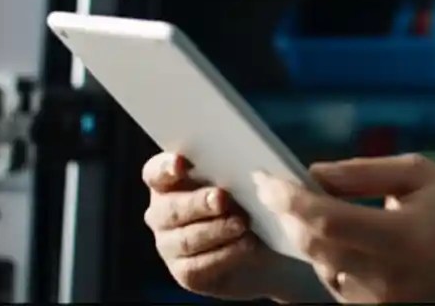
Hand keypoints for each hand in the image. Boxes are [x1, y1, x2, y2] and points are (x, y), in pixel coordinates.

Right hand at [142, 152, 317, 301]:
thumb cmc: (266, 203)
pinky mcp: (186, 272)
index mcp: (175, 179)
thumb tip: (263, 177)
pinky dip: (223, 254)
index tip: (180, 163)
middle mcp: (165, 211)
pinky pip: (196, 266)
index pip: (156, 172)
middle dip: (196, 203)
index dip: (164, 167)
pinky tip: (245, 245)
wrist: (277, 248)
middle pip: (168, 208)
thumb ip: (268, 177)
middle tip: (221, 199)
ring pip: (184, 239)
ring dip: (215, 230)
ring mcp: (171, 244)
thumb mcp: (272, 184)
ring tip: (243, 225)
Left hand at [252, 153, 434, 303]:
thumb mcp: (418, 174)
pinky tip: (333, 239)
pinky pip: (337, 285)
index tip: (266, 178)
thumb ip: (362, 172)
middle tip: (276, 190)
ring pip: (321, 268)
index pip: (327, 220)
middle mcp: (390, 277)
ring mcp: (384, 303)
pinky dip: (328, 260)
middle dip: (290, 216)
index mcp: (402, 237)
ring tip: (306, 211)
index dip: (290, 200)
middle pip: (316, 248)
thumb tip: (311, 173)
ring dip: (308, 239)